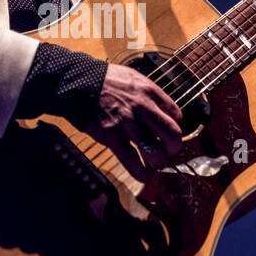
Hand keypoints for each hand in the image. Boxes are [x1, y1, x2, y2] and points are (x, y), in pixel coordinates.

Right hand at [82, 62, 182, 180]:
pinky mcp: (112, 136)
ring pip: (155, 150)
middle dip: (174, 148)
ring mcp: (128, 123)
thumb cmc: (105, 80)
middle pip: (172, 133)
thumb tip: (158, 110)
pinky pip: (131, 160)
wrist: (79, 83)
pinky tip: (142, 176)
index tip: (168, 133)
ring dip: (158, 162)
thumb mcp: (133, 79)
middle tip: (169, 152)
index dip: (175, 127)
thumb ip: (147, 95)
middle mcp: (143, 107)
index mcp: (150, 91)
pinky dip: (139, 172)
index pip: (176, 115)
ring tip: (155, 164)